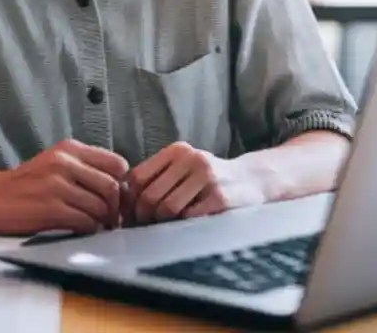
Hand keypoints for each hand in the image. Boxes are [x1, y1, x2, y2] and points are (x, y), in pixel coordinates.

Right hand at [0, 139, 128, 235]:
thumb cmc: (25, 184)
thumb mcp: (54, 163)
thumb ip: (84, 168)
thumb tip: (120, 189)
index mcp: (69, 149)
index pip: (117, 163)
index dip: (123, 184)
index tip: (118, 198)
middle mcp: (64, 163)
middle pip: (112, 187)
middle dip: (117, 208)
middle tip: (113, 219)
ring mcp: (57, 186)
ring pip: (100, 207)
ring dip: (103, 221)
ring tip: (97, 226)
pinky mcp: (51, 209)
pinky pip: (86, 222)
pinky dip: (90, 229)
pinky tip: (82, 230)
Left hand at [124, 142, 266, 225]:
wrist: (253, 180)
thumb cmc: (211, 179)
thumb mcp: (184, 167)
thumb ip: (157, 177)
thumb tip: (123, 201)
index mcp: (177, 151)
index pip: (137, 176)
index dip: (129, 200)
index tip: (131, 213)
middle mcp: (191, 159)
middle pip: (149, 195)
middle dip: (143, 216)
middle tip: (146, 225)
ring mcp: (207, 177)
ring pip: (167, 208)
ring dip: (162, 223)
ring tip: (167, 225)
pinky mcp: (220, 197)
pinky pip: (188, 218)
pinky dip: (183, 226)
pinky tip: (188, 225)